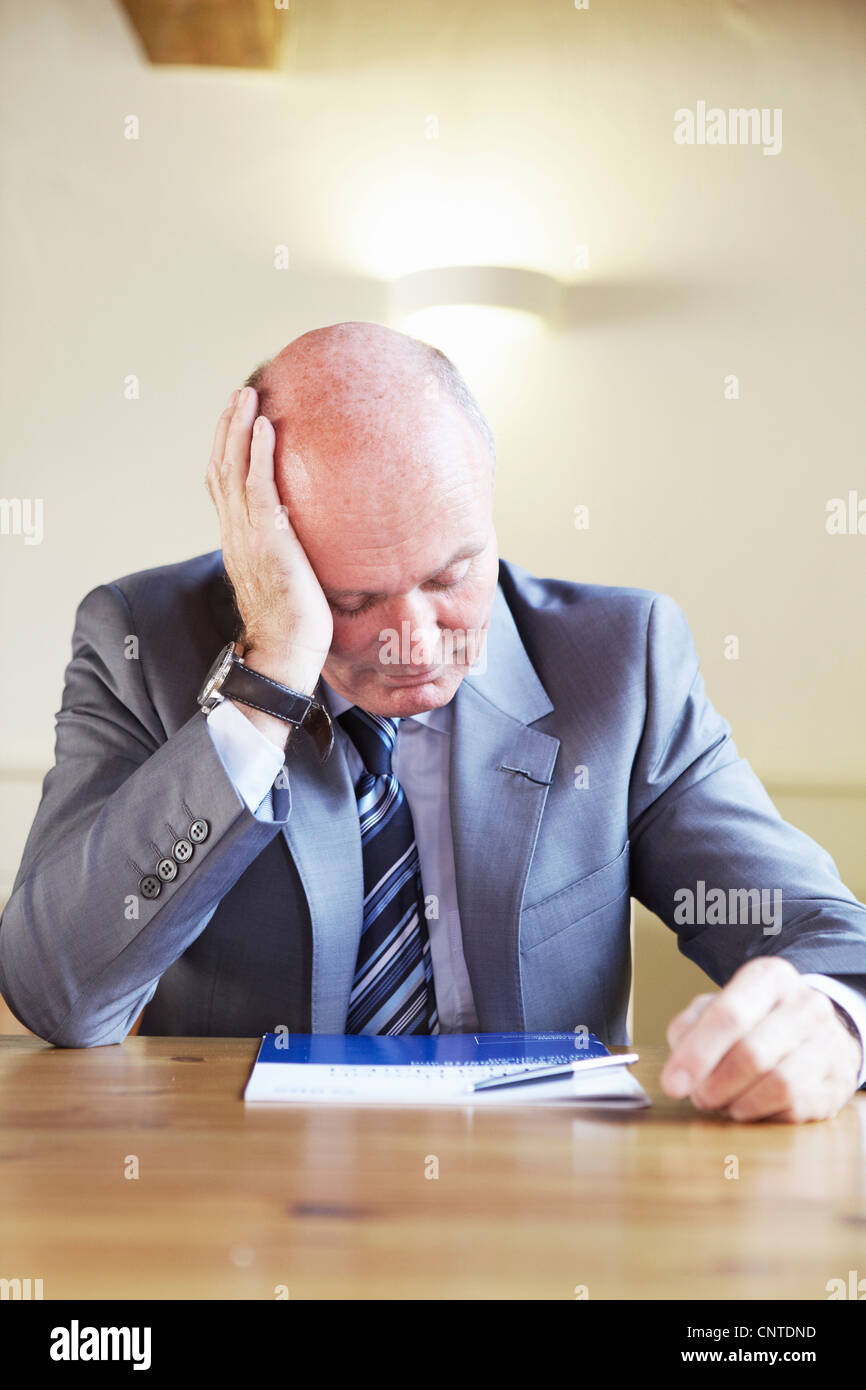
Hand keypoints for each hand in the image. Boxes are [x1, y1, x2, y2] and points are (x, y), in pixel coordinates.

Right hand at [206, 386, 332, 695]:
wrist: (287, 652)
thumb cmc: (295, 626)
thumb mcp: (289, 579)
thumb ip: (290, 554)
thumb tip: (311, 542)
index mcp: (238, 541)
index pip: (223, 486)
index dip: (227, 451)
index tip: (236, 422)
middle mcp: (235, 533)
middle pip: (221, 468)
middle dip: (227, 428)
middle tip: (239, 395)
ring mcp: (247, 534)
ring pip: (232, 469)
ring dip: (238, 428)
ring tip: (247, 396)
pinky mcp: (267, 538)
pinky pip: (258, 485)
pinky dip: (258, 453)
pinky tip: (266, 425)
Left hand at [660, 957, 862, 1121]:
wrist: (814, 1032)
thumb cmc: (755, 1021)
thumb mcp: (716, 1008)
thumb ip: (690, 1028)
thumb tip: (679, 1068)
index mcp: (770, 977)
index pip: (730, 1015)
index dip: (697, 1054)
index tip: (672, 1084)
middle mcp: (806, 1004)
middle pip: (752, 1054)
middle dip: (715, 1085)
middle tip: (698, 1097)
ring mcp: (829, 1042)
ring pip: (778, 1084)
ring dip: (739, 1103)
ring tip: (723, 1102)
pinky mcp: (839, 1080)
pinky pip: (796, 1107)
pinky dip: (763, 1114)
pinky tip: (750, 1105)